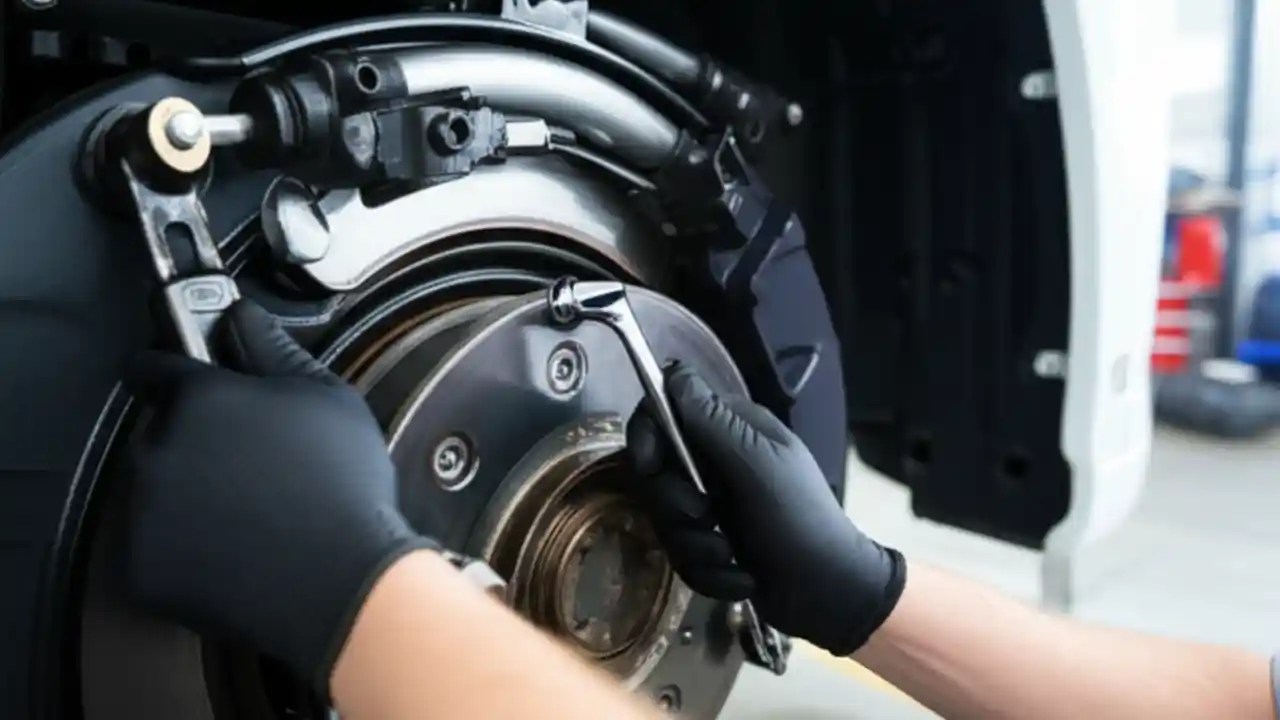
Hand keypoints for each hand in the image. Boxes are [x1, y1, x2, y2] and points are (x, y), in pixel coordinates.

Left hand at [123, 300, 434, 696]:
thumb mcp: (327, 398)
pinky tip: (235, 547)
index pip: (150, 365)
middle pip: (158, 432)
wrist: (342, 581)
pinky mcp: (140, 567)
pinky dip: (182, 547)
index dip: (173, 370)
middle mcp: (157, 449)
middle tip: (249, 462)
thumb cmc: (342, 483)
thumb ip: (274, 349)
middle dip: (193, 439)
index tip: (193, 383)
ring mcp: (143, 512)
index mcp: (199, 399)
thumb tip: (243, 314)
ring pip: (153, 488)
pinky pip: (153, 545)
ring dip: (186, 491)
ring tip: (250, 510)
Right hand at [626, 367, 905, 654]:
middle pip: (657, 472)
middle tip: (707, 519)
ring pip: (665, 519)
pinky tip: (742, 580)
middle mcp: (717, 461)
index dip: (647, 435)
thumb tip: (675, 371)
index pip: (666, 411)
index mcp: (732, 429)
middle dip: (674, 504)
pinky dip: (708, 573)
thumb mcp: (759, 467)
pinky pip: (681, 554)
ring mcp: (712, 504)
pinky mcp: (710, 543)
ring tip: (730, 557)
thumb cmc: (801, 521)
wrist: (831, 593)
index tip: (649, 466)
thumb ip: (715, 422)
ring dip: (694, 546)